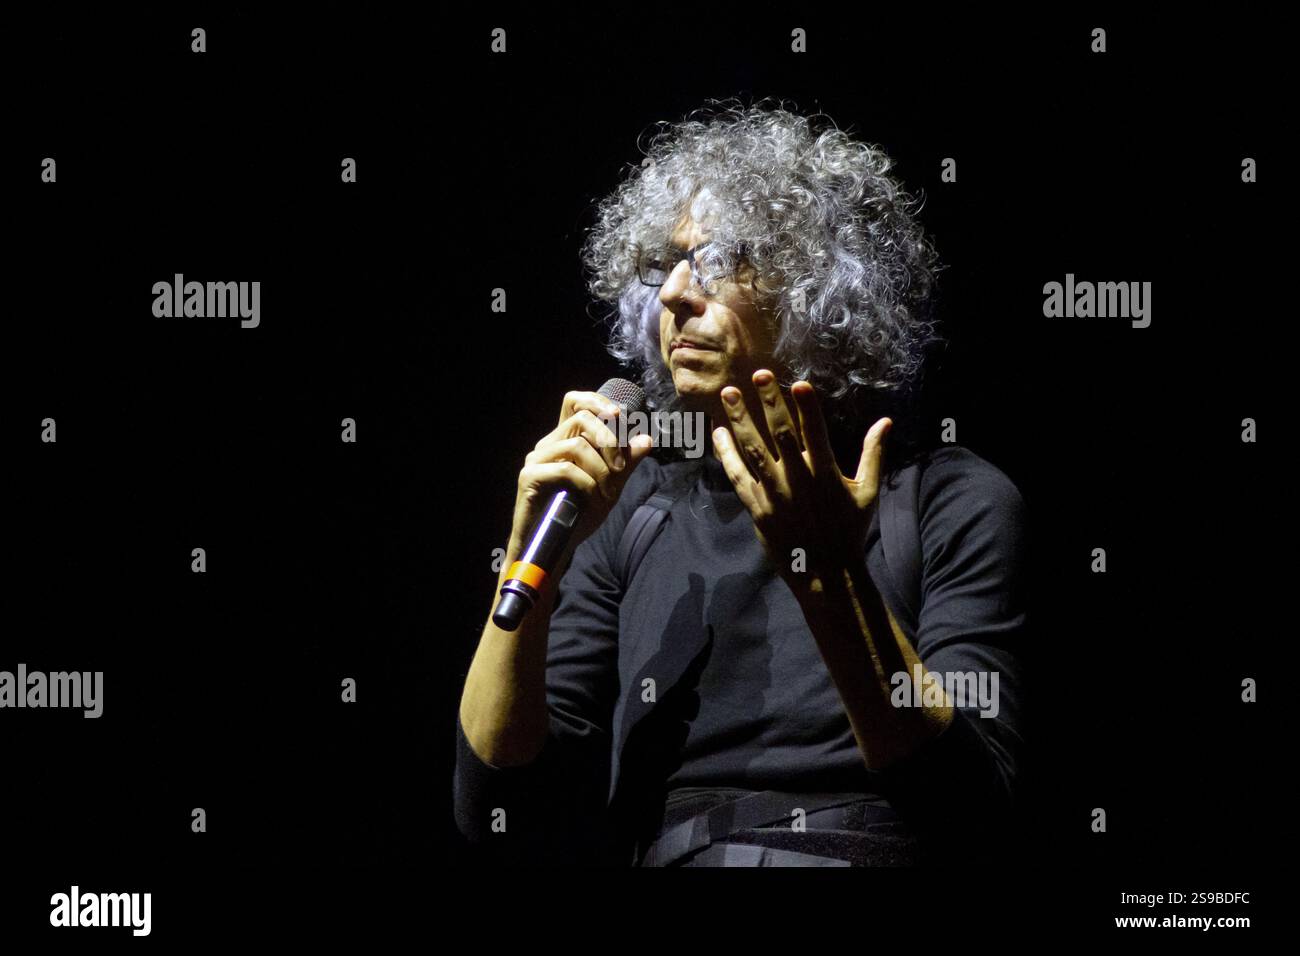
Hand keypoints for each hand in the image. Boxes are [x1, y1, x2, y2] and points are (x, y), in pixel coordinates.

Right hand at [510, 390, 653, 579]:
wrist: (555, 548)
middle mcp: (548, 445)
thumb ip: (627, 463)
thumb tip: (646, 440)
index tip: (620, 417)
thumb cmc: (579, 516)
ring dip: (601, 469)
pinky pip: (565, 468)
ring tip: (608, 493)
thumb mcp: (611, 487)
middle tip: (622, 469)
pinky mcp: (529, 477)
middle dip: (610, 441)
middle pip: (582, 418)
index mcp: (565, 440)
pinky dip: (587, 482)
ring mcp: (536, 460)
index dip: (597, 400)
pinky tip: (592, 498)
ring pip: (576, 444)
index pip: (575, 402)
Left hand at [712, 370, 891, 596]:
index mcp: (825, 473)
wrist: (826, 572)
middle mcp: (798, 480)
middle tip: (758, 375)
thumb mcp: (868, 492)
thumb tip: (886, 422)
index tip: (798, 383)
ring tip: (729, 393)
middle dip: (769, 403)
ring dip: (740, 420)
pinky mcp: (757, 507)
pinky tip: (719, 432)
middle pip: (780, 434)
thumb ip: (873, 454)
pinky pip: (737, 476)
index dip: (807, 407)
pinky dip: (727, 454)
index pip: (815, 432)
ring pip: (753, 450)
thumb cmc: (849, 530)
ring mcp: (774, 493)